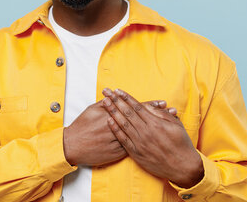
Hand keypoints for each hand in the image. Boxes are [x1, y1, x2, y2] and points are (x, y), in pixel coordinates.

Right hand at [63, 99, 177, 166]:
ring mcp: (120, 142)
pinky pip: (135, 147)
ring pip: (142, 135)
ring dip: (157, 130)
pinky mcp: (118, 153)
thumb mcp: (92, 110)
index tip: (162, 102)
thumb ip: (104, 103)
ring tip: (171, 126)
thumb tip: (112, 95)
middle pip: (142, 121)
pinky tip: (157, 141)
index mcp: (114, 115)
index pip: (136, 108)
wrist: (74, 146)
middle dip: (158, 116)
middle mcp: (119, 128)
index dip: (150, 105)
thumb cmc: (82, 127)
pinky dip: (147, 143)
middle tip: (172, 112)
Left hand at [101, 88, 203, 187]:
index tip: (118, 90)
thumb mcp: (175, 124)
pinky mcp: (136, 153)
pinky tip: (109, 121)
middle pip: (127, 113)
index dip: (126, 98)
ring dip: (112, 112)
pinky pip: (123, 139)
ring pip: (123, 124)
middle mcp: (146, 132)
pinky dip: (115, 130)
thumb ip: (160, 114)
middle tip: (106, 92)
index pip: (137, 107)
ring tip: (105, 102)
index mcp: (155, 123)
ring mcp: (140, 143)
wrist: (183, 168)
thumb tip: (148, 105)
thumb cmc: (181, 144)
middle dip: (116, 101)